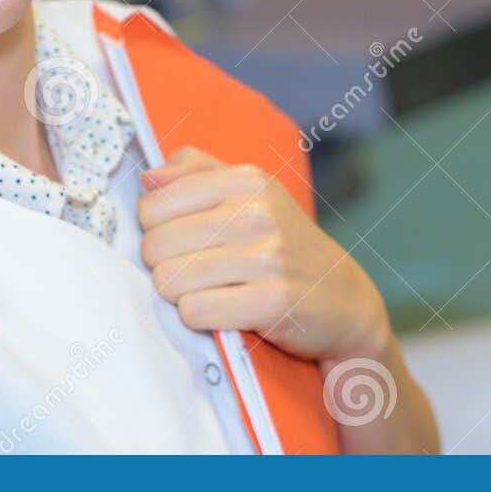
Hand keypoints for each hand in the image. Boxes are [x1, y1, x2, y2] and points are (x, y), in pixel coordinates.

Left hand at [137, 147, 390, 361]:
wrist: (344, 298)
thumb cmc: (282, 243)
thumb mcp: (249, 193)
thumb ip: (195, 173)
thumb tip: (147, 179)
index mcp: (245, 178)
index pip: (153, 204)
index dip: (155, 229)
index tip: (181, 240)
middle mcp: (257, 212)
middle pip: (155, 245)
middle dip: (164, 265)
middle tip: (193, 271)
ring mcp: (267, 256)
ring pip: (169, 280)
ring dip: (180, 294)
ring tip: (208, 291)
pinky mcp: (272, 301)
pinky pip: (194, 311)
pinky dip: (198, 318)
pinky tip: (222, 310)